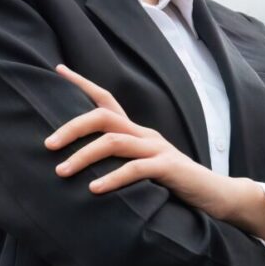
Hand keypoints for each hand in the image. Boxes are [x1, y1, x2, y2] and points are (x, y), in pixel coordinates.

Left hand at [45, 63, 237, 220]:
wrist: (216, 195)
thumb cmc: (174, 184)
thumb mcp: (142, 168)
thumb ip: (119, 162)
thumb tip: (80, 167)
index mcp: (137, 132)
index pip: (107, 100)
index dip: (82, 83)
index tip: (59, 70)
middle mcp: (145, 135)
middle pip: (104, 116)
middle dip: (72, 126)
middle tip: (48, 144)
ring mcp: (158, 149)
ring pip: (113, 142)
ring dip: (83, 156)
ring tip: (62, 172)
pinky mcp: (168, 167)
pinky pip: (135, 169)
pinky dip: (112, 178)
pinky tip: (94, 189)